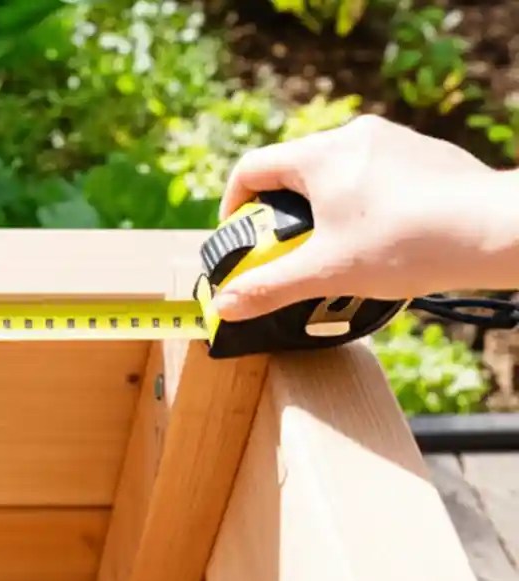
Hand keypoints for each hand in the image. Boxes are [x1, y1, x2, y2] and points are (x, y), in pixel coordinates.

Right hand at [214, 114, 518, 320]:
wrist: (497, 229)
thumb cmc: (408, 244)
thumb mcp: (327, 273)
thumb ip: (270, 288)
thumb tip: (225, 306)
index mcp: (318, 155)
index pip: (251, 168)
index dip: (233, 204)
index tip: (238, 235)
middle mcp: (352, 136)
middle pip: (295, 170)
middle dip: (283, 212)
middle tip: (288, 251)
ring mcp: (393, 140)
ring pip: (338, 171)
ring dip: (326, 207)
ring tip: (339, 249)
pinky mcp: (426, 153)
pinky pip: (378, 173)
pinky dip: (366, 202)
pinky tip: (386, 239)